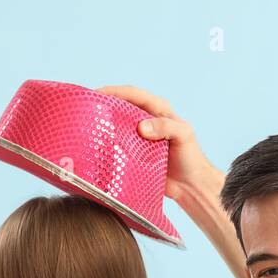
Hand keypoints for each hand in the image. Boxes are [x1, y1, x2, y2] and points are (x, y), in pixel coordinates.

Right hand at [96, 84, 219, 205]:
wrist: (190, 186)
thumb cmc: (191, 158)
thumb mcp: (183, 136)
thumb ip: (165, 127)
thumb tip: (141, 127)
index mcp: (159, 110)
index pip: (134, 95)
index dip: (116, 91)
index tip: (98, 93)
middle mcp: (147, 121)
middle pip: (122, 107)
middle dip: (104, 104)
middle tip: (86, 107)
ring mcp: (139, 139)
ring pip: (117, 127)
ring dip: (103, 125)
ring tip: (86, 126)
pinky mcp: (134, 155)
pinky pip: (118, 147)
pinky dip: (107, 145)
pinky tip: (96, 147)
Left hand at [97, 84, 249, 277]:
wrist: (190, 187)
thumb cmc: (161, 176)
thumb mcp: (137, 166)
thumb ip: (122, 153)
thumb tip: (104, 147)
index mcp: (145, 120)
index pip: (125, 100)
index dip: (107, 94)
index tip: (86, 97)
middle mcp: (157, 117)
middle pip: (134, 97)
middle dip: (115, 93)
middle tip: (93, 96)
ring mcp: (169, 123)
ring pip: (150, 105)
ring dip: (131, 100)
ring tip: (110, 101)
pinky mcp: (182, 133)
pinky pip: (169, 125)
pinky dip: (157, 125)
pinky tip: (142, 129)